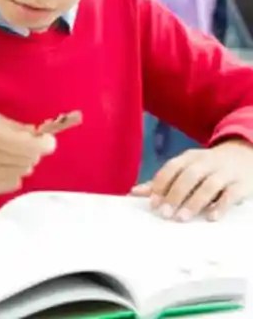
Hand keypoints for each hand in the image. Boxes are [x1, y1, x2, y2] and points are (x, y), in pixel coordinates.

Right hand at [0, 111, 57, 195]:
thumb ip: (13, 125)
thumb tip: (37, 133)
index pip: (31, 144)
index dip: (46, 143)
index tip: (48, 141)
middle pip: (31, 158)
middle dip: (32, 151)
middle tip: (21, 146)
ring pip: (25, 170)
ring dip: (21, 163)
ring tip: (5, 156)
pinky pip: (16, 182)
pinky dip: (13, 175)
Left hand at [131, 139, 252, 221]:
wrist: (245, 156)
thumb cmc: (208, 168)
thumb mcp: (186, 168)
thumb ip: (163, 181)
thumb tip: (134, 192)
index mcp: (190, 157)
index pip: (172, 168)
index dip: (161, 184)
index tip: (152, 203)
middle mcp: (207, 162)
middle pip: (188, 176)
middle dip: (175, 195)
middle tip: (165, 214)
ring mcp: (225, 172)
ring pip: (209, 185)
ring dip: (194, 202)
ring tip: (182, 218)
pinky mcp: (242, 184)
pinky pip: (231, 194)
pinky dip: (221, 206)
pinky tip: (211, 217)